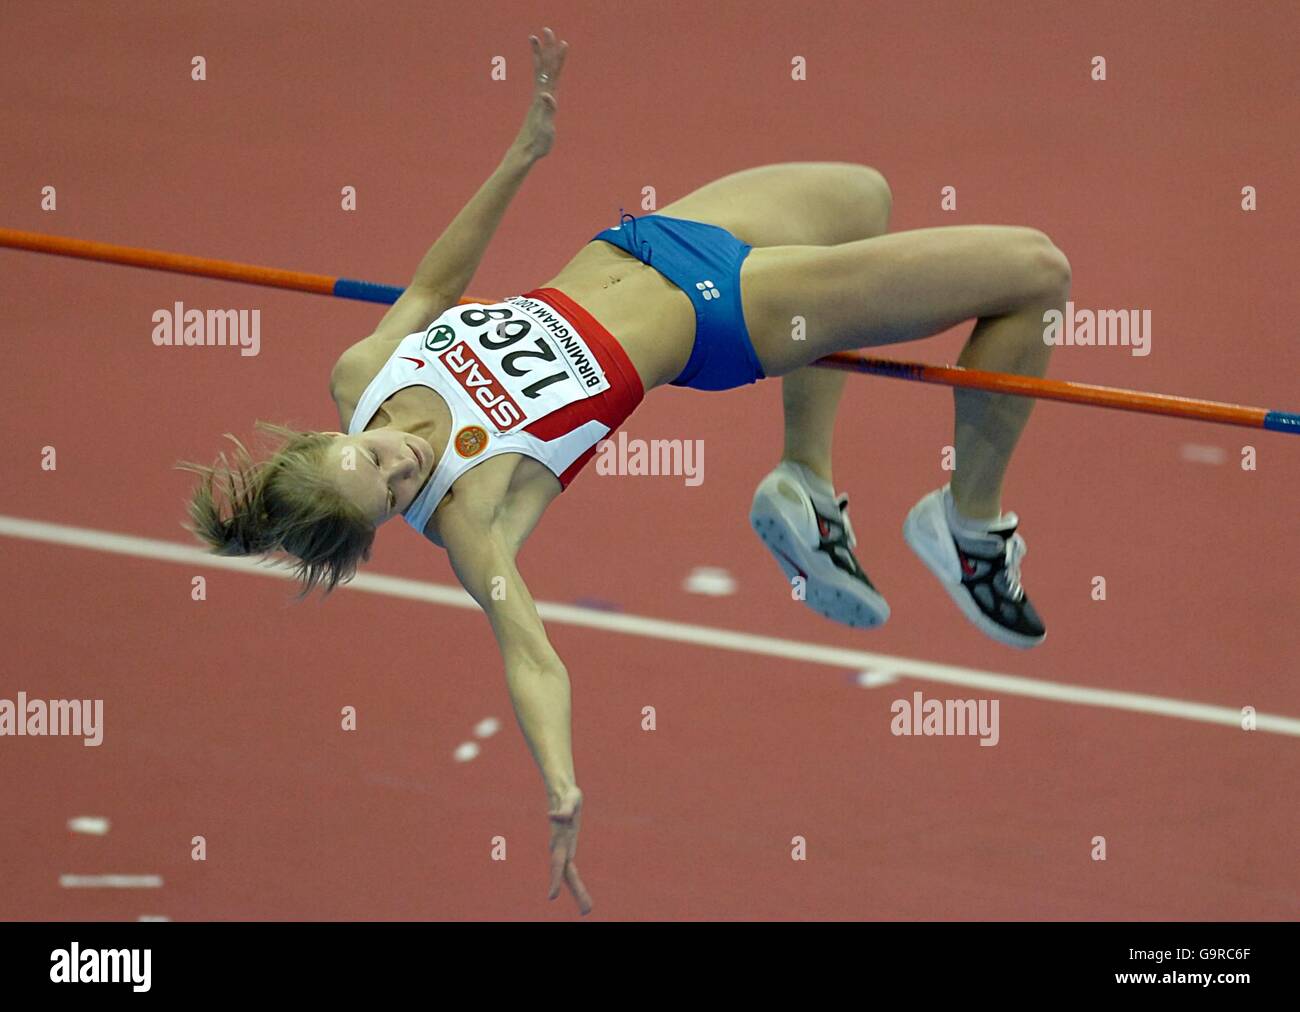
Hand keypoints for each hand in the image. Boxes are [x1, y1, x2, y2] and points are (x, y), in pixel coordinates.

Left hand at [513, 27, 568, 160]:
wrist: (525, 152)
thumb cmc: (537, 143)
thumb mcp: (545, 128)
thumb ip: (546, 110)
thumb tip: (545, 94)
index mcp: (543, 99)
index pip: (551, 73)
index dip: (555, 58)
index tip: (560, 42)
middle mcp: (540, 95)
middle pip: (545, 67)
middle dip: (547, 48)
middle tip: (547, 30)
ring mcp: (539, 99)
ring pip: (542, 72)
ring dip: (543, 56)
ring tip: (540, 40)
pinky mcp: (539, 105)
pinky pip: (542, 82)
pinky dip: (544, 71)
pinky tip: (544, 67)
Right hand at [547, 784, 592, 914]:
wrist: (562, 792)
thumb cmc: (567, 795)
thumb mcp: (569, 799)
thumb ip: (564, 809)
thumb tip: (553, 816)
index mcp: (561, 842)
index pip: (558, 864)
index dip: (555, 880)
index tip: (552, 897)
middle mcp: (561, 848)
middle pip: (567, 875)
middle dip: (577, 892)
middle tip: (587, 911)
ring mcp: (564, 849)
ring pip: (569, 875)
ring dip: (578, 891)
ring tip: (587, 908)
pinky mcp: (568, 848)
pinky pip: (571, 870)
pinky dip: (576, 883)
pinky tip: (580, 893)